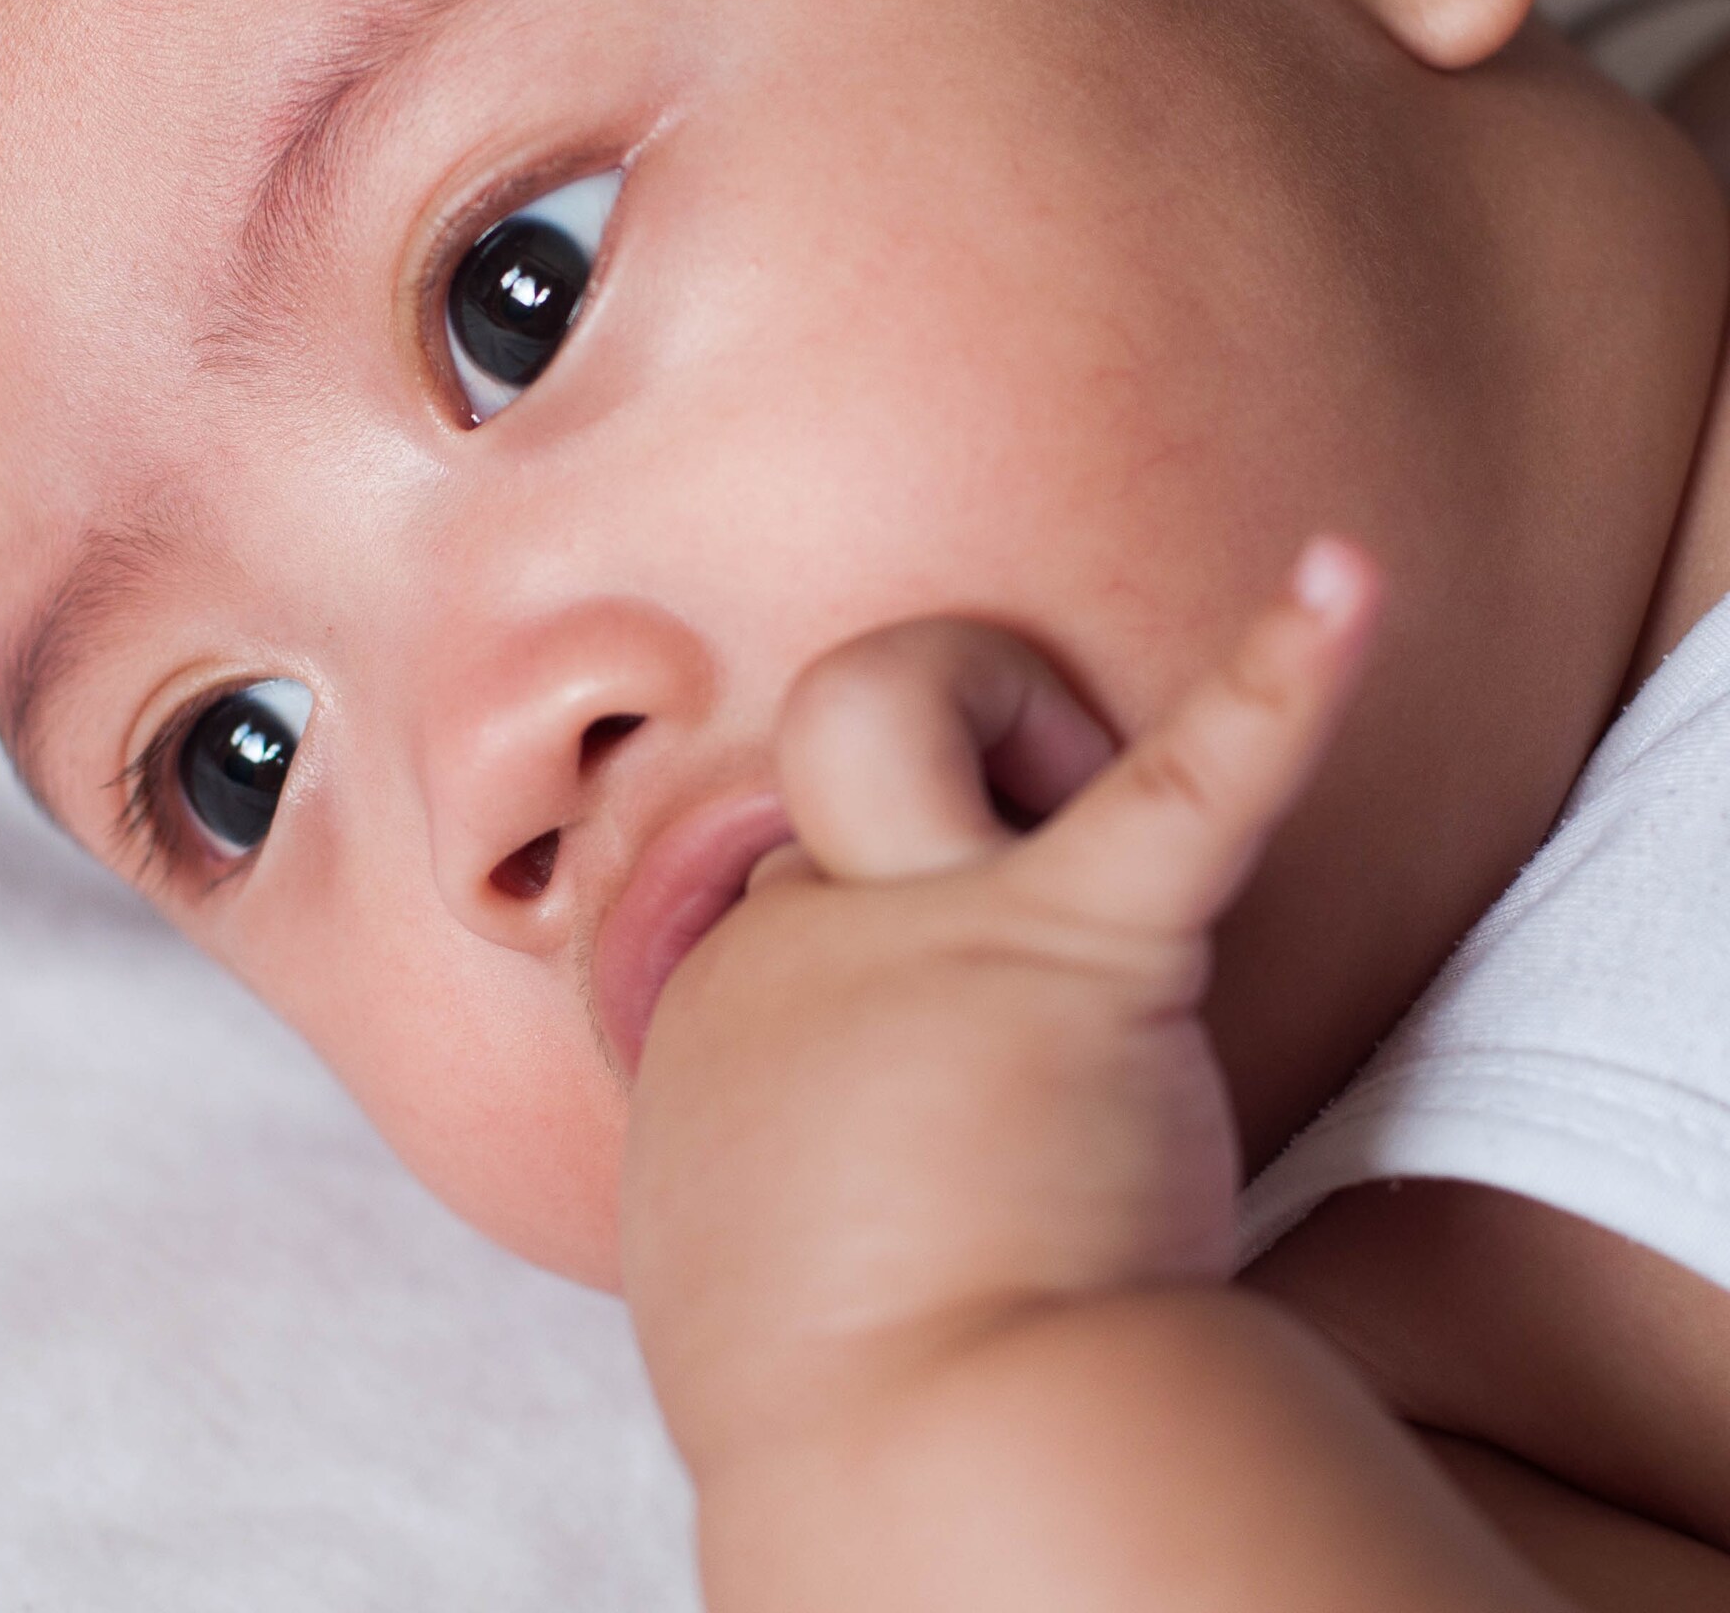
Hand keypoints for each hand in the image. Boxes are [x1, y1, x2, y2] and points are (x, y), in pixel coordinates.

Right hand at [620, 539, 1380, 1478]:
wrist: (942, 1479)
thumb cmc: (848, 1399)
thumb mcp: (728, 1261)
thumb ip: (749, 1159)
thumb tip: (787, 1143)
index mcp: (712, 1022)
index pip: (787, 878)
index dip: (869, 926)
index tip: (929, 1081)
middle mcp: (779, 947)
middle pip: (838, 763)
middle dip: (927, 806)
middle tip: (1012, 1005)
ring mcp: (908, 931)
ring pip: (905, 702)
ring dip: (987, 732)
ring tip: (1062, 879)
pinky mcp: (1072, 943)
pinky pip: (1187, 779)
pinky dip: (1281, 677)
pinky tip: (1348, 580)